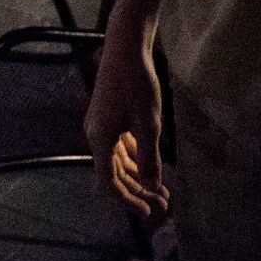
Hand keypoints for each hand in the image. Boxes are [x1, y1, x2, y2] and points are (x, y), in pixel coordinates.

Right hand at [85, 42, 168, 217]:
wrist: (126, 48)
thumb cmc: (137, 84)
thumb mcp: (148, 123)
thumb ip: (149, 157)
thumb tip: (152, 186)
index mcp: (101, 139)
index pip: (108, 182)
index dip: (128, 201)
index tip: (150, 212)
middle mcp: (96, 135)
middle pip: (113, 174)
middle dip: (137, 191)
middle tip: (164, 203)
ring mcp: (101, 126)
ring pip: (117, 162)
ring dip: (137, 177)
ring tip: (161, 189)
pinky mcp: (108, 117)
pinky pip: (119, 147)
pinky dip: (134, 160)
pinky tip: (150, 164)